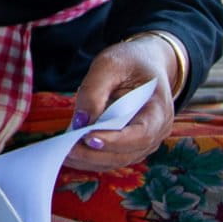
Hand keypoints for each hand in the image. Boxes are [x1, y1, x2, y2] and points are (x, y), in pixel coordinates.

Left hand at [68, 35, 179, 171]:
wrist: (145, 63)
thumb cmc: (130, 62)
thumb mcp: (110, 64)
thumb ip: (94, 90)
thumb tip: (80, 121)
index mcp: (159, 110)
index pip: (141, 133)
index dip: (115, 140)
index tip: (88, 137)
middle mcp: (156, 132)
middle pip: (126, 153)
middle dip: (95, 154)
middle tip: (67, 148)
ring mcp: (144, 142)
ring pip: (116, 160)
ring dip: (89, 160)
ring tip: (63, 153)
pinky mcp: (129, 146)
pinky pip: (111, 158)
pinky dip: (90, 158)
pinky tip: (70, 153)